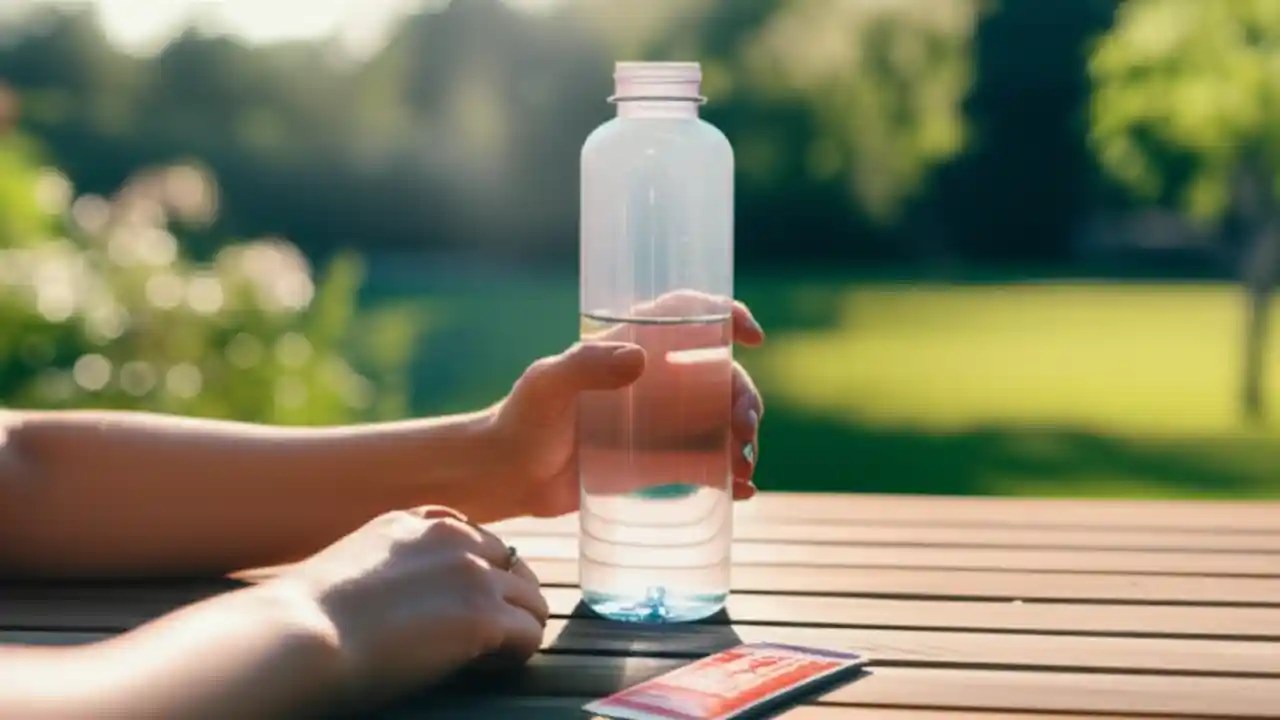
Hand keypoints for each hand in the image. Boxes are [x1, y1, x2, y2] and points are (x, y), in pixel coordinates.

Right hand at [270, 506, 546, 701]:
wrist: (298, 634)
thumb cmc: (304, 617)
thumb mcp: (349, 566)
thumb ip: (388, 568)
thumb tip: (401, 599)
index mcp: (413, 521)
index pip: (470, 536)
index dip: (474, 572)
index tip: (462, 602)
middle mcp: (451, 536)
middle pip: (510, 563)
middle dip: (505, 595)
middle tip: (488, 633)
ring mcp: (473, 573)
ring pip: (531, 598)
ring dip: (517, 624)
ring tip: (492, 655)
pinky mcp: (484, 616)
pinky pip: (530, 634)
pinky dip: (517, 653)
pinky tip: (491, 667)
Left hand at [482, 295, 764, 520]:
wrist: (508, 473)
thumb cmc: (522, 418)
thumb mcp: (548, 384)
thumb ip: (585, 367)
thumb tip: (639, 359)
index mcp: (632, 346)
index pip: (688, 317)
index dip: (726, 317)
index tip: (751, 336)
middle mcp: (654, 380)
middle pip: (718, 376)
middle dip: (743, 397)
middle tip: (743, 427)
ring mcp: (659, 423)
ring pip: (719, 421)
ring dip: (743, 439)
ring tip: (744, 465)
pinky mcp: (656, 463)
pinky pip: (704, 464)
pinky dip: (729, 476)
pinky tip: (743, 491)